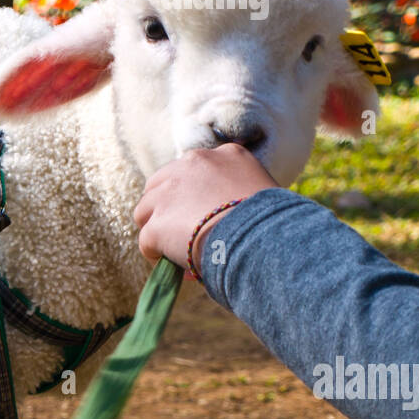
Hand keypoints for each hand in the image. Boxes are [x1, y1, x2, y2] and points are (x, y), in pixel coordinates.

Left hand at [133, 145, 277, 274]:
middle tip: (177, 231)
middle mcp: (194, 164)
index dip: (191, 194)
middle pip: (160, 183)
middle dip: (165, 207)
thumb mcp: (261, 194)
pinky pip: (146, 240)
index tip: (198, 213)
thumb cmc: (273, 226)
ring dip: (155, 228)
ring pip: (145, 210)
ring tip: (171, 249)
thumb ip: (239, 192)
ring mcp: (171, 192)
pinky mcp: (158, 223)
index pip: (193, 169)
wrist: (264, 240)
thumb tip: (227, 216)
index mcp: (226, 155)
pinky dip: (155, 253)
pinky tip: (172, 263)